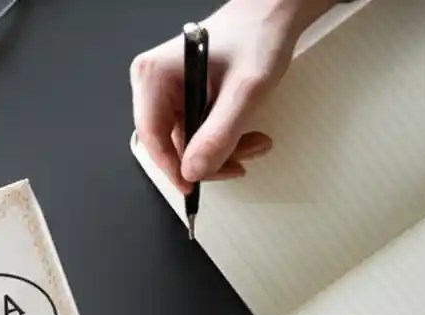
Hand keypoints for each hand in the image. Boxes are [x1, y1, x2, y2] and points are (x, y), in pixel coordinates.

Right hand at [130, 0, 334, 192]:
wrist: (273, 15)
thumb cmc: (258, 37)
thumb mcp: (244, 92)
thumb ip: (219, 134)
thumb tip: (194, 170)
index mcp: (155, 74)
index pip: (151, 135)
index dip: (171, 167)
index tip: (192, 187)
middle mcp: (155, 81)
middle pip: (169, 142)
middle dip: (206, 158)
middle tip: (239, 163)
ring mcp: (169, 89)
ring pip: (186, 140)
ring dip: (220, 151)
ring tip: (254, 144)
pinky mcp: (186, 94)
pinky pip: (197, 130)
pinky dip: (223, 139)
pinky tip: (246, 135)